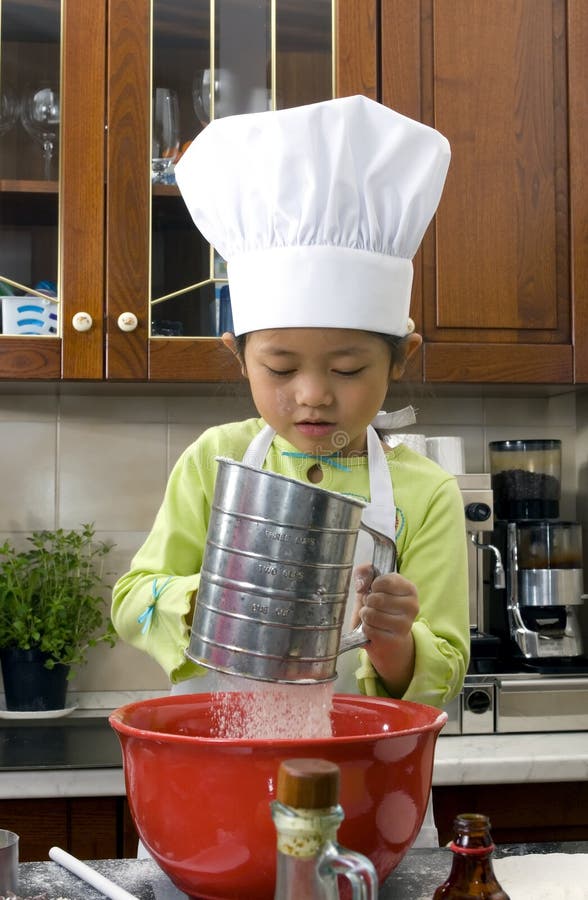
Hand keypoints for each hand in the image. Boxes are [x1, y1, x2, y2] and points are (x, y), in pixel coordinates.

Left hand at [352, 563, 417, 695]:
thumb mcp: (370, 586)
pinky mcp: (395, 640)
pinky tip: (373, 629)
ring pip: (371, 615)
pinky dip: (365, 629)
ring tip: (371, 618)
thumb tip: (361, 585)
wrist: (387, 639)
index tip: (375, 590)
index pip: (385, 581)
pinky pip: (369, 629)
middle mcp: (412, 606)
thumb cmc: (378, 607)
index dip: (372, 585)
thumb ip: (364, 572)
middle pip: (376, 598)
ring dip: (365, 616)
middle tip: (372, 606)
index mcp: (409, 589)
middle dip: (367, 602)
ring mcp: (405, 624)